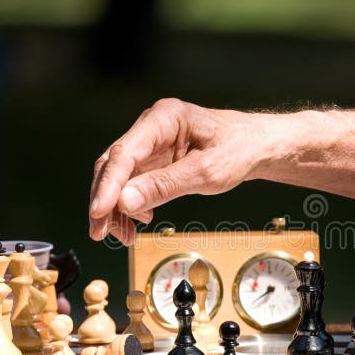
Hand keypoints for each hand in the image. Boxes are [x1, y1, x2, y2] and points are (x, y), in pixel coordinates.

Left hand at [0, 241, 71, 330]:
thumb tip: (10, 324)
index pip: (15, 256)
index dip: (37, 271)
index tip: (54, 286)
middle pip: (18, 274)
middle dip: (40, 291)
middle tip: (60, 307)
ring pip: (10, 288)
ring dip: (29, 303)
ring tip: (50, 317)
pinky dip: (13, 311)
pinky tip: (27, 323)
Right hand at [89, 98, 268, 244]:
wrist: (256, 147)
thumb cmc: (238, 150)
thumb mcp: (206, 172)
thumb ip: (165, 186)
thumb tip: (125, 202)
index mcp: (164, 118)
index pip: (124, 153)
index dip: (108, 185)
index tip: (98, 213)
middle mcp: (151, 128)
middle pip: (113, 164)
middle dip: (105, 201)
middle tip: (101, 233)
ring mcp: (150, 144)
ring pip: (118, 177)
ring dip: (116, 208)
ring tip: (124, 236)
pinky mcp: (153, 160)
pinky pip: (132, 183)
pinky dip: (130, 205)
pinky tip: (138, 221)